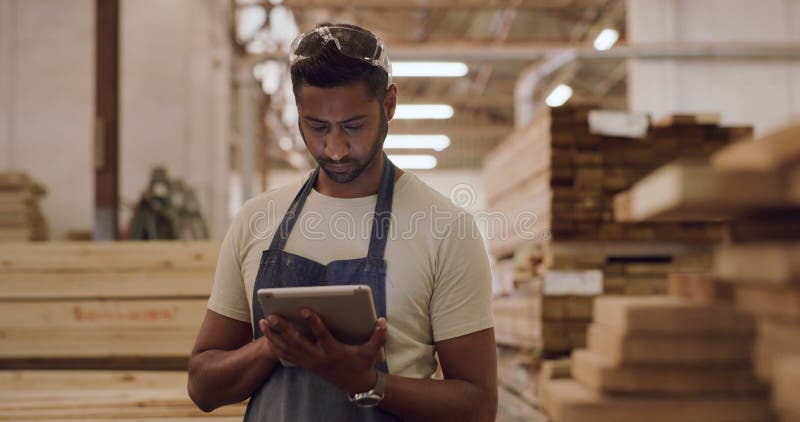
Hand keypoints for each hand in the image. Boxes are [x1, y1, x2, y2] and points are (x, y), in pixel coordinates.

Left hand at [259, 309, 386, 394]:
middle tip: (274, 315)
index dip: (314, 323)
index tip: (305, 309)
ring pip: (288, 349)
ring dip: (275, 336)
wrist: (355, 386)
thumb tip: (383, 321)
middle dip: (284, 329)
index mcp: (335, 352)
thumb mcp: (371, 351)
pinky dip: (276, 344)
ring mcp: (310, 363)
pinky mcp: (306, 365)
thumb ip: (378, 336)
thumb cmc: (362, 365)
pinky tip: (268, 334)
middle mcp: (319, 358)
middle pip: (298, 343)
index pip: (322, 336)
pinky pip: (287, 355)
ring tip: (265, 322)